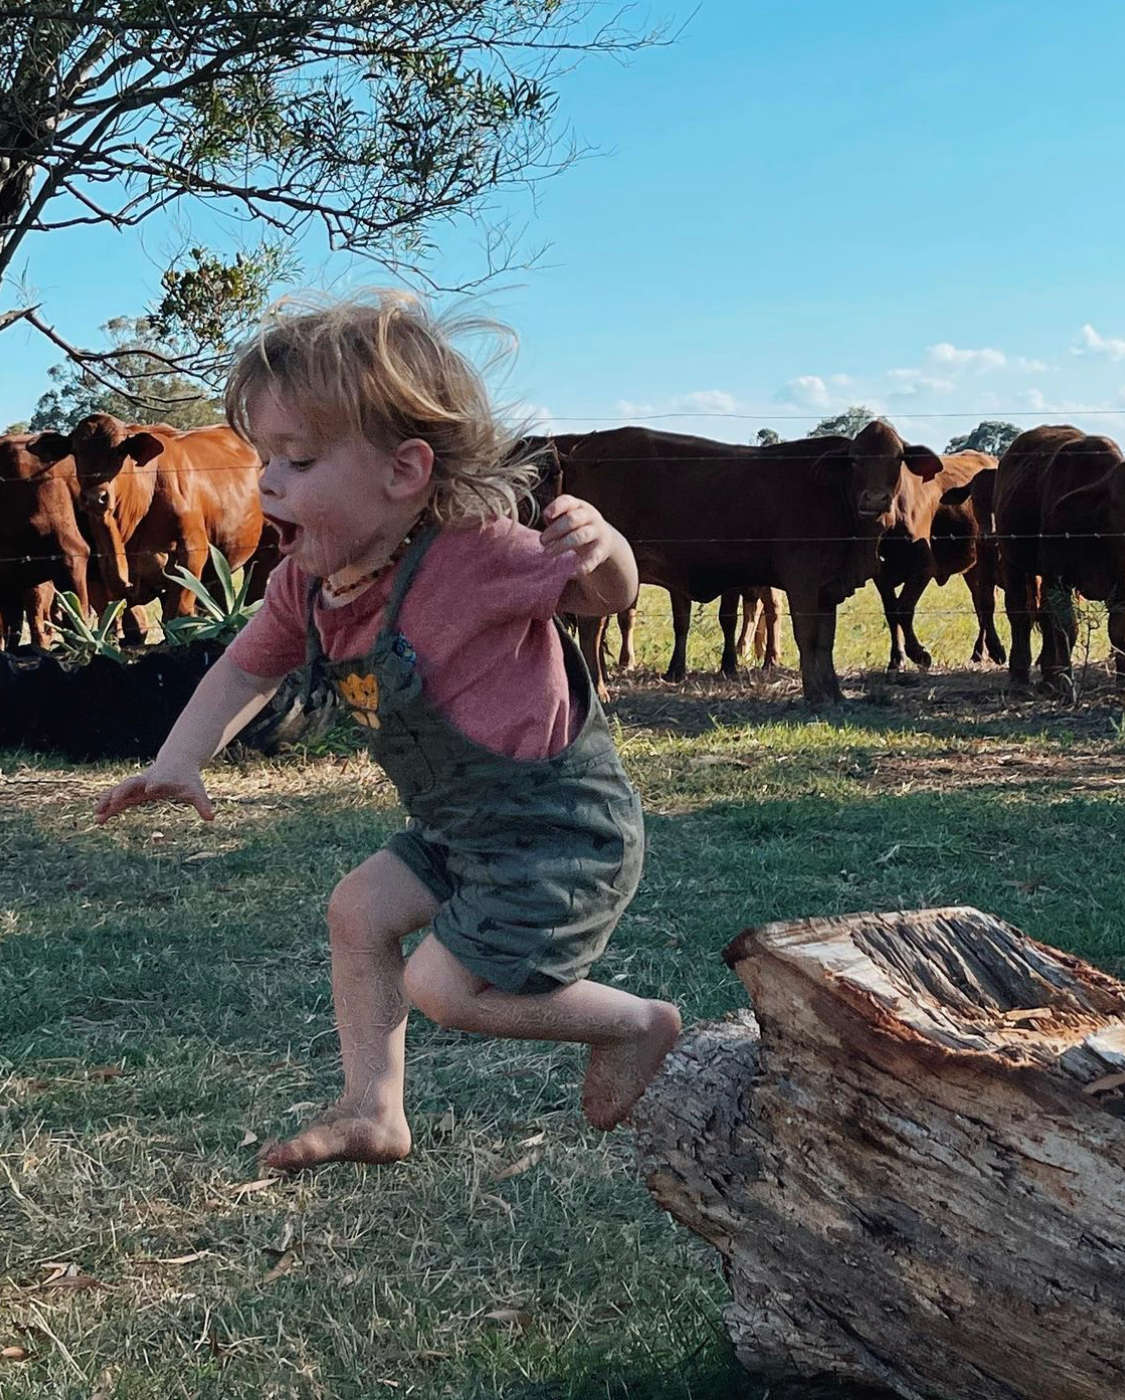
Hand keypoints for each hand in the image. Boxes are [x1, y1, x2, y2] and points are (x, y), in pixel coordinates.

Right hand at [95, 762, 214, 823]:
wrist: (176, 764)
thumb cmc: (187, 779)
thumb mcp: (196, 791)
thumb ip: (202, 803)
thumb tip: (211, 818)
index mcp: (162, 780)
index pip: (158, 781)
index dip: (155, 784)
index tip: (151, 788)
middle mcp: (145, 781)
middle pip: (132, 784)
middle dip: (123, 791)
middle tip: (115, 802)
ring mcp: (136, 786)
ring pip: (119, 792)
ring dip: (108, 802)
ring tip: (97, 816)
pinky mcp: (132, 792)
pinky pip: (117, 800)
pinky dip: (108, 807)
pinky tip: (98, 819)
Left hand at [540, 495, 614, 576]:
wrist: (604, 539)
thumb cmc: (576, 526)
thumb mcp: (566, 517)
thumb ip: (554, 517)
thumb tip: (547, 519)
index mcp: (578, 506)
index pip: (567, 501)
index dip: (557, 507)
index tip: (547, 516)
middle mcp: (590, 516)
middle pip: (572, 519)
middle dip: (555, 530)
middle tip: (542, 541)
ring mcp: (597, 532)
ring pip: (580, 536)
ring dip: (562, 545)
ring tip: (547, 553)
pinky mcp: (602, 549)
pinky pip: (594, 556)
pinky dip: (586, 564)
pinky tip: (576, 571)